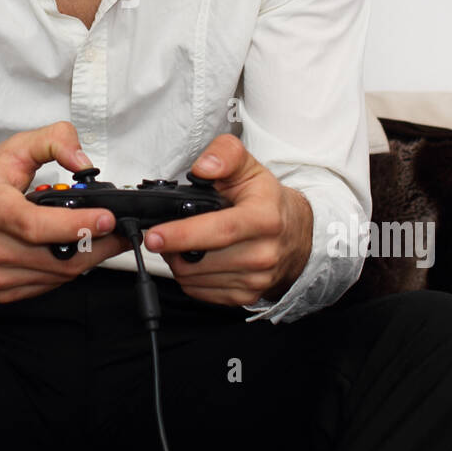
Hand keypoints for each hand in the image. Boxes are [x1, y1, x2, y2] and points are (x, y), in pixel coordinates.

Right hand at [0, 122, 127, 302]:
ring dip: (88, 259)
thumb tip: (82, 160)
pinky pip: (45, 286)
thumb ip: (51, 142)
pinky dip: (65, 271)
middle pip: (58, 258)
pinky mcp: (0, 293)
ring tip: (104, 239)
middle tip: (121, 231)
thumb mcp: (9, 151)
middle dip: (99, 245)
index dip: (79, 225)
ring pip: (58, 276)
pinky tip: (73, 252)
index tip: (108, 216)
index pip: (40, 226)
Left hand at [141, 134, 313, 307]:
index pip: (219, 230)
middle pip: (200, 260)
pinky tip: (195, 259)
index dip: (183, 235)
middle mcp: (263, 253)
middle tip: (162, 233)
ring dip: (178, 262)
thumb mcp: (249, 166)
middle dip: (171, 248)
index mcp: (264, 218)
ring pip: (195, 278)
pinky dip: (189, 277)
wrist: (297, 233)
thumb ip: (225, 155)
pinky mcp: (247, 296)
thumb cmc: (267, 200)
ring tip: (182, 242)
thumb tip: (204, 167)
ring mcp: (256, 278)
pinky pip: (201, 292)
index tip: (154, 236)